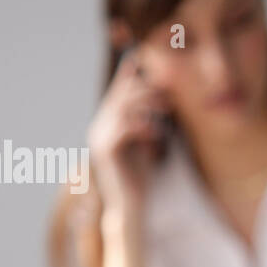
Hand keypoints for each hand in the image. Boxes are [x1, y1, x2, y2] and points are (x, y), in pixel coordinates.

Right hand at [86, 47, 171, 213]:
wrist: (130, 207)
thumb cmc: (139, 177)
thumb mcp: (144, 145)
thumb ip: (145, 121)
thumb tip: (159, 99)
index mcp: (106, 125)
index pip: (117, 93)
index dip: (128, 75)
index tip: (142, 60)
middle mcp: (99, 128)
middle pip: (120, 95)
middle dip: (145, 90)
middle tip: (168, 94)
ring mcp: (100, 139)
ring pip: (123, 108)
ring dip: (147, 105)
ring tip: (166, 110)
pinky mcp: (107, 151)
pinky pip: (125, 127)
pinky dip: (144, 126)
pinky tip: (156, 133)